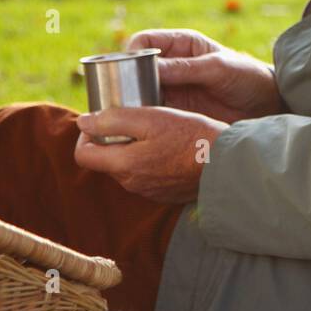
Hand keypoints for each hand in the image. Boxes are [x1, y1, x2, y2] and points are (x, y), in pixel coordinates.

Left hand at [74, 106, 227, 202]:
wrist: (228, 162)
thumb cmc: (192, 136)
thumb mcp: (152, 118)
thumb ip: (113, 119)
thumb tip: (83, 121)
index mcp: (124, 165)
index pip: (83, 155)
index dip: (87, 134)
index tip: (103, 119)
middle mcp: (132, 184)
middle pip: (106, 160)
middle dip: (113, 139)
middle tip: (135, 119)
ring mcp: (149, 191)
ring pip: (128, 167)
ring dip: (133, 150)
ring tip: (157, 130)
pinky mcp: (166, 193)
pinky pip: (148, 176)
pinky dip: (151, 161)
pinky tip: (171, 147)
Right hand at [127, 28, 280, 123]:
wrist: (268, 104)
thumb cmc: (247, 76)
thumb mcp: (218, 68)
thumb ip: (186, 68)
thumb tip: (150, 67)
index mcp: (181, 44)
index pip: (144, 42)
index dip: (130, 53)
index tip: (126, 69)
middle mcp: (171, 65)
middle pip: (135, 69)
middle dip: (124, 82)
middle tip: (121, 98)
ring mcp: (171, 89)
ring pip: (139, 93)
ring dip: (131, 103)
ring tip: (126, 115)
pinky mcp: (175, 111)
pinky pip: (151, 113)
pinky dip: (142, 119)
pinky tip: (139, 128)